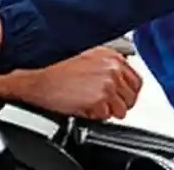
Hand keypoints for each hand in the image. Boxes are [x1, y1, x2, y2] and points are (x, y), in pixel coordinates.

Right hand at [3, 46, 142, 120]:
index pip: (136, 82)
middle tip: (101, 102)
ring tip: (89, 103)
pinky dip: (94, 115)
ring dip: (106, 110)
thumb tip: (118, 78)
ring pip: (121, 110)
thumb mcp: (87, 57)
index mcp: (111, 56)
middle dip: (118, 103)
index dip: (126, 93)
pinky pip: (105, 117)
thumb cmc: (55, 66)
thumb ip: (106, 66)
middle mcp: (112, 68)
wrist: (38, 77)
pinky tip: (81, 106)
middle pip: (131, 98)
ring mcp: (107, 84)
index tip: (118, 97)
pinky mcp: (99, 100)